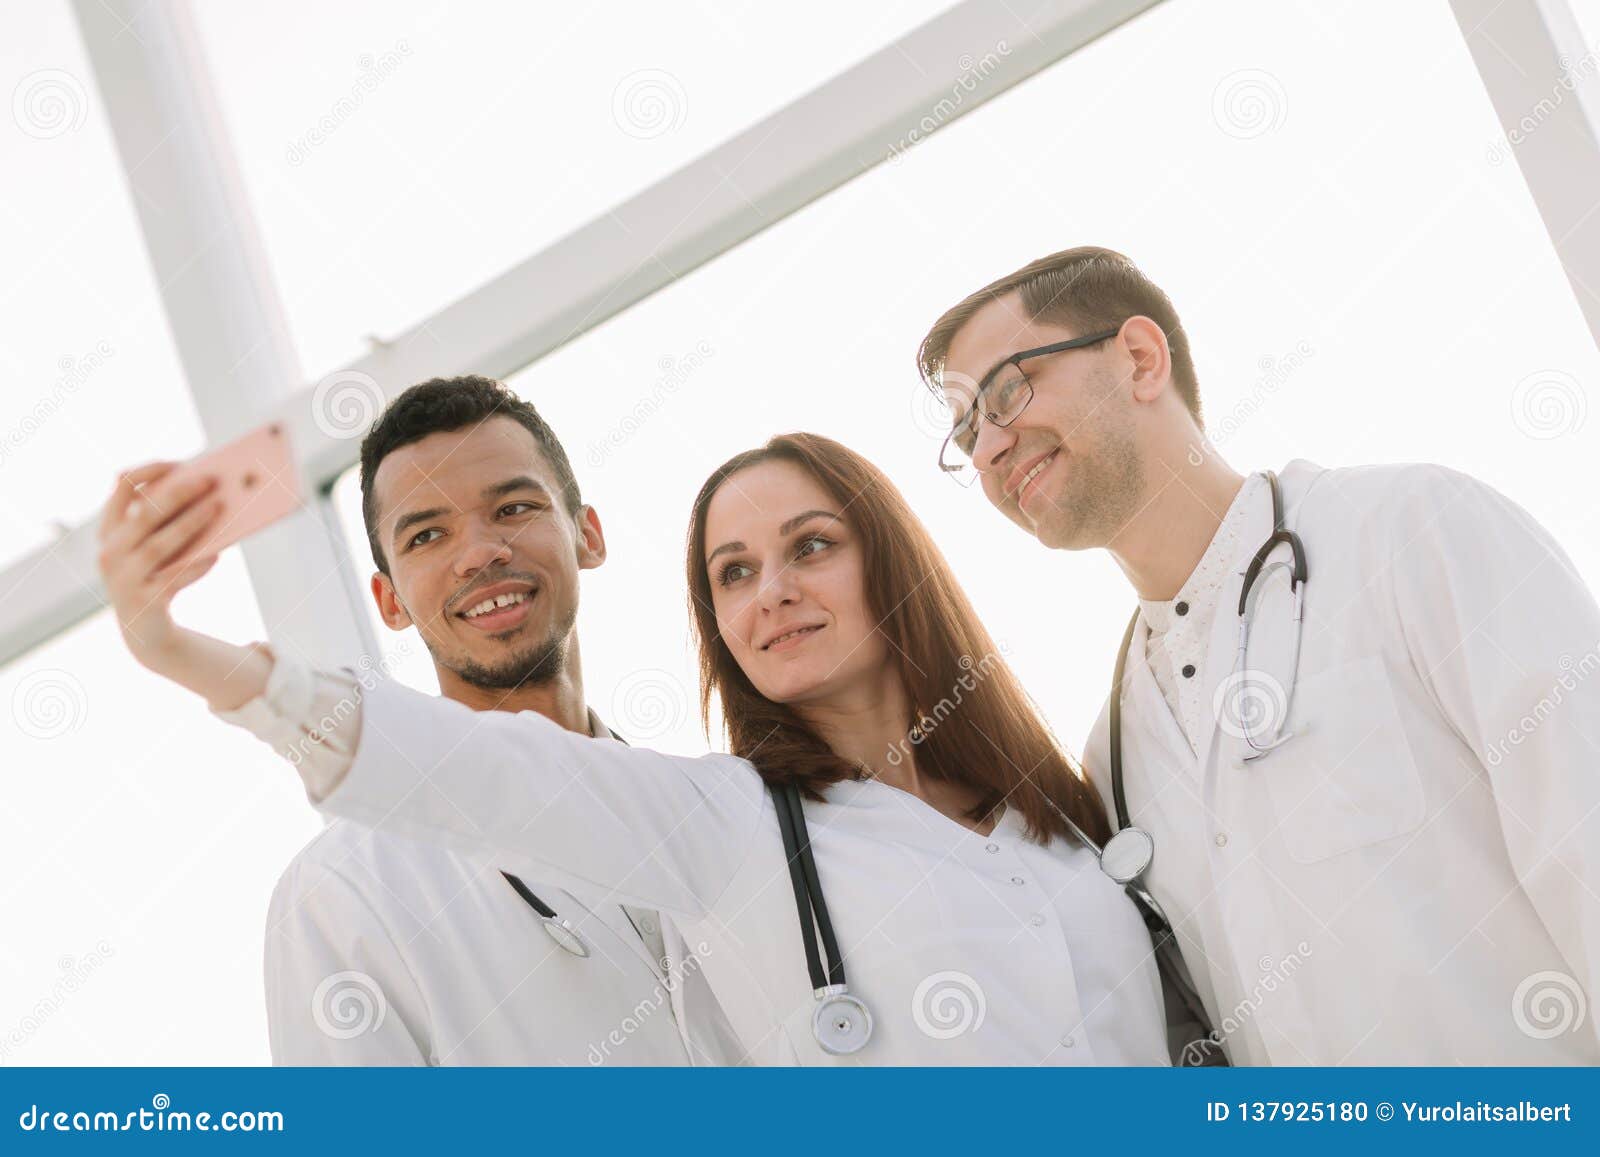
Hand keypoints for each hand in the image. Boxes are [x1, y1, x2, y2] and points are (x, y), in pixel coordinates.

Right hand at [96, 460, 223, 671]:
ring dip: (190, 524)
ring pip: (158, 545)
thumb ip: (170, 521)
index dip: (151, 470)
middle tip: (210, 481)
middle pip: (144, 514)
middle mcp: (110, 552)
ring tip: (218, 508)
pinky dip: (196, 565)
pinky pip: (174, 579)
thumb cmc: (157, 575)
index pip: (122, 487)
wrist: (146, 630)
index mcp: (109, 531)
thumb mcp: (156, 546)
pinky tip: (218, 553)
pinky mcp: (145, 602)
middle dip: (178, 494)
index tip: (180, 462)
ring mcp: (123, 579)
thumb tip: (210, 492)